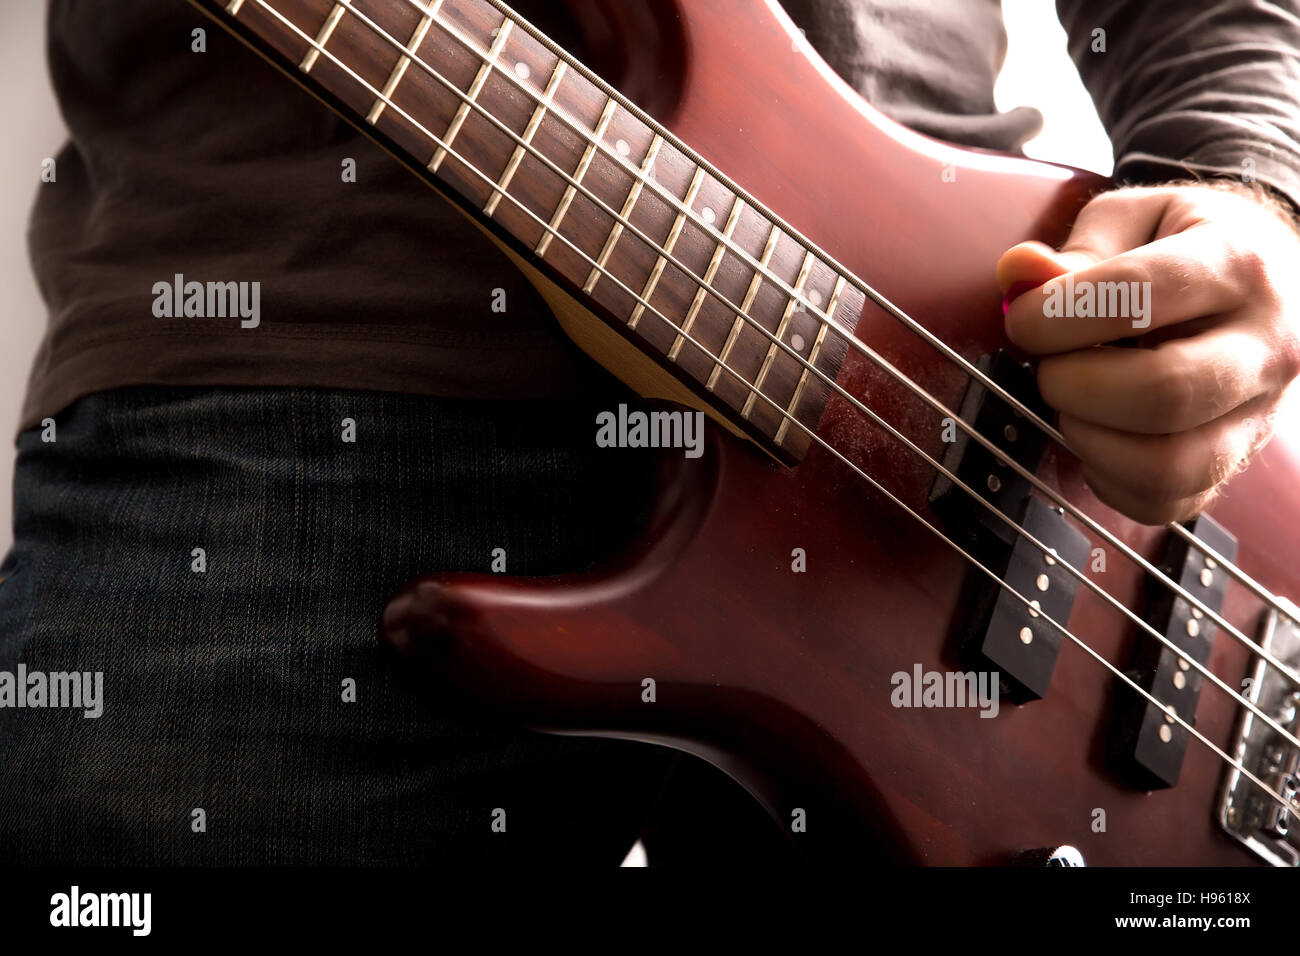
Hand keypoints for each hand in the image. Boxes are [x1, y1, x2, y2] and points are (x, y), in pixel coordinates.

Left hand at [996, 182, 1299, 524]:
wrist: (1274, 280)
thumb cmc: (1190, 245)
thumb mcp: (1138, 218)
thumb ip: (1076, 247)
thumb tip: (1018, 274)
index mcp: (1238, 265)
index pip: (1136, 298)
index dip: (1055, 315)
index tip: (1024, 319)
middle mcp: (1266, 346)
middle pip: (1162, 393)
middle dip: (1073, 385)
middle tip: (1050, 366)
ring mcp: (1260, 414)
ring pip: (1167, 463)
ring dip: (1089, 438)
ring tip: (1075, 401)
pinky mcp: (1237, 462)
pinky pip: (1164, 500)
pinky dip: (1109, 477)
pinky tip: (1100, 433)